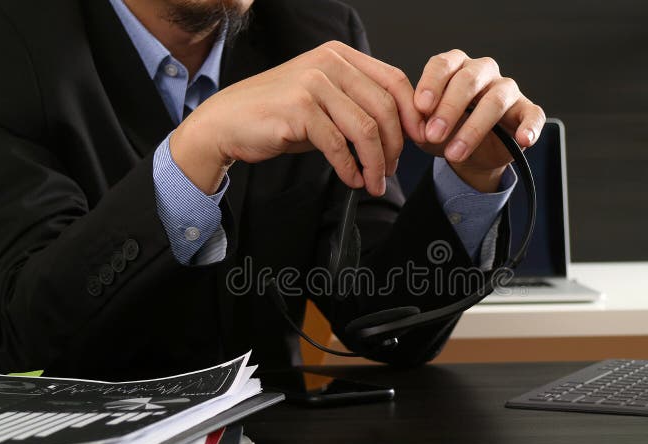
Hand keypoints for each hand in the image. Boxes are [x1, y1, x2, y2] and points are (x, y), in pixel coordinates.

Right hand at [170, 41, 425, 195]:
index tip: (419, 142)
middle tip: (391, 172)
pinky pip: (338, 145)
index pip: (395, 80)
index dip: (412, 114)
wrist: (228, 122)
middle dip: (395, 146)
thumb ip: (358, 106)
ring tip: (373, 183)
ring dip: (375, 163)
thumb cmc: (279, 116)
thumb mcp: (324, 101)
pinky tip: (352, 180)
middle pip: (385, 107)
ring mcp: (313, 84)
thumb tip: (401, 132)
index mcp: (340, 56)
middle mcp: (329, 63)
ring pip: (365, 129)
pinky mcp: (299, 110)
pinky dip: (350, 168)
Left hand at [414, 50, 545, 191]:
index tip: (421, 107)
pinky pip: (533, 115)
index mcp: (455, 67)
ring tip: (455, 153)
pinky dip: (530, 127)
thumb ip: (416, 119)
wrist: (469, 155)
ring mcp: (507, 90)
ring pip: (495, 100)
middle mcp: (482, 72)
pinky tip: (524, 139)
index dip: (431, 83)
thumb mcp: (423, 127)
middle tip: (433, 134)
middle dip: (449, 109)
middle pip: (468, 80)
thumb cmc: (446, 131)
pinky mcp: (526, 111)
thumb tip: (415, 120)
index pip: (443, 64)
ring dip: (474, 128)